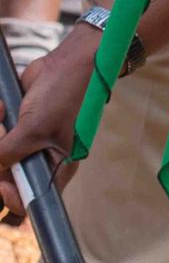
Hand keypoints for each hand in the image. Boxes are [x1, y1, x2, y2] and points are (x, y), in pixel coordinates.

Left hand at [0, 26, 96, 223]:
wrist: (68, 64)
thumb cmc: (63, 98)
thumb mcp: (35, 129)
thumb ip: (8, 153)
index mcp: (56, 167)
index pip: (30, 198)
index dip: (11, 196)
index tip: (0, 183)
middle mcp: (40, 159)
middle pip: (6, 177)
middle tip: (3, 134)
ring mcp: (26, 143)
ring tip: (2, 112)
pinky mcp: (16, 127)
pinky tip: (2, 106)